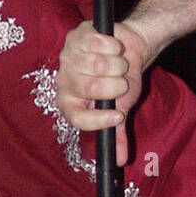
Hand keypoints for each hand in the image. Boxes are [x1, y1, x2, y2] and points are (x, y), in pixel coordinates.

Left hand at [54, 20, 152, 163]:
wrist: (131, 49)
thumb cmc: (122, 81)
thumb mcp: (120, 109)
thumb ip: (116, 133)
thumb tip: (120, 160)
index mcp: (70, 103)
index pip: (76, 117)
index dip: (97, 119)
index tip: (118, 115)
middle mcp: (64, 81)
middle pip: (90, 87)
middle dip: (115, 85)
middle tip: (121, 81)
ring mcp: (68, 56)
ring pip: (97, 64)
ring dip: (118, 64)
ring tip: (118, 63)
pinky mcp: (76, 35)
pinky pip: (98, 43)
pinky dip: (114, 46)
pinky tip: (114, 47)